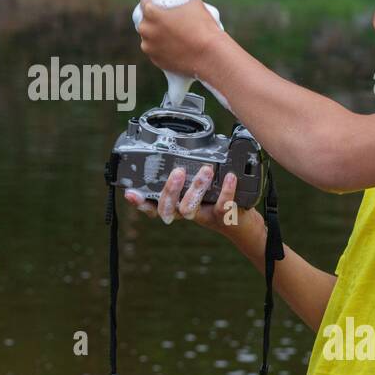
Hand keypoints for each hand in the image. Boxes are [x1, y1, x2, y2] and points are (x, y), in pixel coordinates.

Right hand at [123, 164, 250, 236]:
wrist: (243, 225)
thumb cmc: (219, 203)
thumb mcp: (200, 190)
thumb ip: (189, 177)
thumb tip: (181, 149)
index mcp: (179, 206)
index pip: (153, 207)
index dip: (140, 203)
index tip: (130, 193)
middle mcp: (188, 213)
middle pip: (168, 209)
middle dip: (169, 191)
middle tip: (178, 172)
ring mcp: (204, 217)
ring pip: (191, 208)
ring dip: (196, 188)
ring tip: (206, 170)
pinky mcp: (224, 218)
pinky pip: (222, 205)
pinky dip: (226, 190)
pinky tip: (229, 177)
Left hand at [135, 0, 223, 78]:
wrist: (209, 54)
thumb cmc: (202, 25)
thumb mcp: (191, 0)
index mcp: (151, 12)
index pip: (145, 1)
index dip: (152, 0)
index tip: (159, 2)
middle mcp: (146, 29)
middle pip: (145, 20)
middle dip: (153, 19)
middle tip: (167, 20)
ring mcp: (149, 46)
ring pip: (149, 37)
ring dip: (155, 34)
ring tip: (170, 34)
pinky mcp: (155, 60)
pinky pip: (155, 51)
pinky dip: (161, 48)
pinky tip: (171, 47)